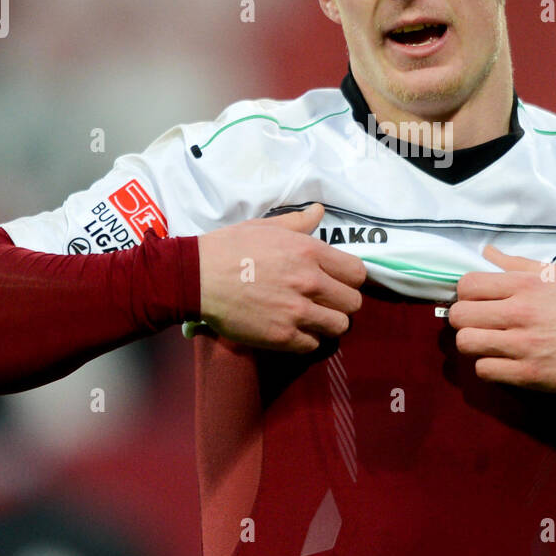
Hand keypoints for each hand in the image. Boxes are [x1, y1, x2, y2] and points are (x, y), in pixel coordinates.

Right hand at [197, 203, 366, 351]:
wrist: (197, 277)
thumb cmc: (230, 247)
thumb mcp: (267, 226)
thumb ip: (299, 222)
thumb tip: (320, 210)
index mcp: (310, 252)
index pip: (357, 273)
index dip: (350, 279)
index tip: (338, 282)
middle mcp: (310, 282)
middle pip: (353, 303)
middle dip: (342, 303)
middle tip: (326, 302)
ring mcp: (297, 311)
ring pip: (339, 326)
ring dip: (328, 323)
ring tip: (313, 318)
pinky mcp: (282, 336)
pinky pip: (313, 344)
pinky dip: (307, 339)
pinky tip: (295, 330)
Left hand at [448, 245, 555, 391]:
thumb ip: (517, 263)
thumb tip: (485, 252)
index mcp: (525, 285)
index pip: (467, 285)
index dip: (465, 293)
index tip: (476, 300)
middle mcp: (520, 313)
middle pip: (459, 316)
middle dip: (463, 319)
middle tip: (478, 323)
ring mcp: (523, 345)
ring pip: (467, 344)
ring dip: (473, 344)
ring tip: (488, 343)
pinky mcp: (529, 374)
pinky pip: (484, 371)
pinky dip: (488, 367)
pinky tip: (501, 361)